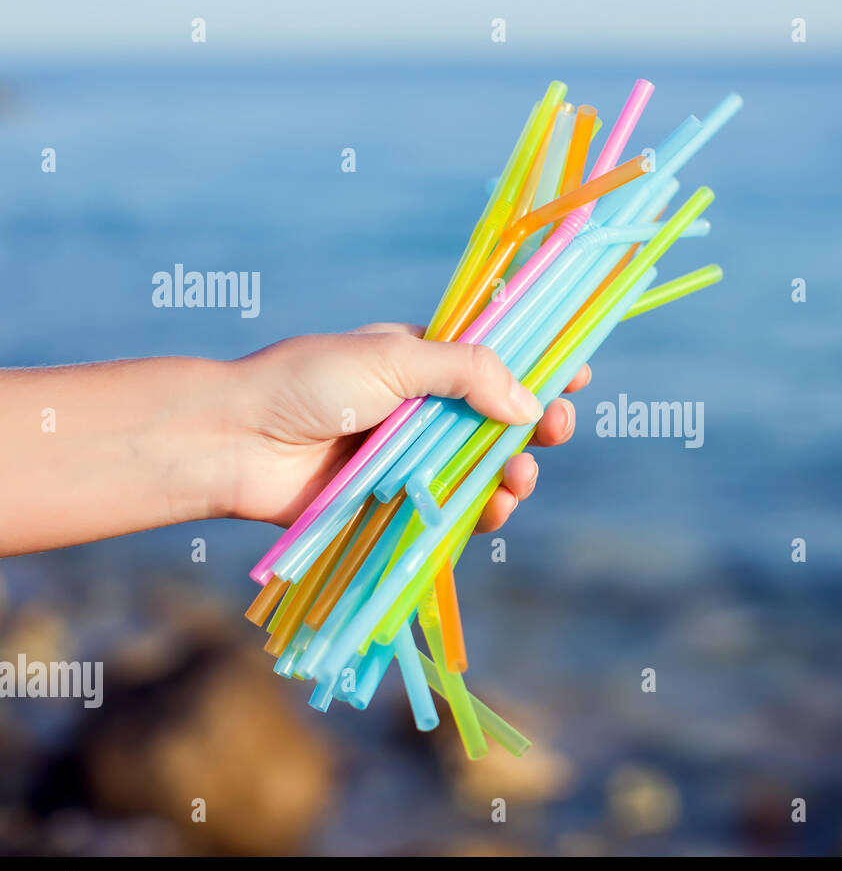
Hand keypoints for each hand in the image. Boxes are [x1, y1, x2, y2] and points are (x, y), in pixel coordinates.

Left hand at [225, 323, 589, 531]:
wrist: (236, 443)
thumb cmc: (308, 385)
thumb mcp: (393, 359)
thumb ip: (467, 373)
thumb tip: (530, 401)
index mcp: (422, 360)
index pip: (495, 359)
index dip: (539, 364)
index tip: (577, 371)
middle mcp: (423, 409)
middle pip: (501, 419)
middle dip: (538, 423)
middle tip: (558, 428)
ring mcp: (413, 458)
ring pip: (485, 468)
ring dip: (515, 471)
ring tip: (519, 476)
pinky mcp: (399, 503)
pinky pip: (456, 511)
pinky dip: (484, 511)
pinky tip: (494, 507)